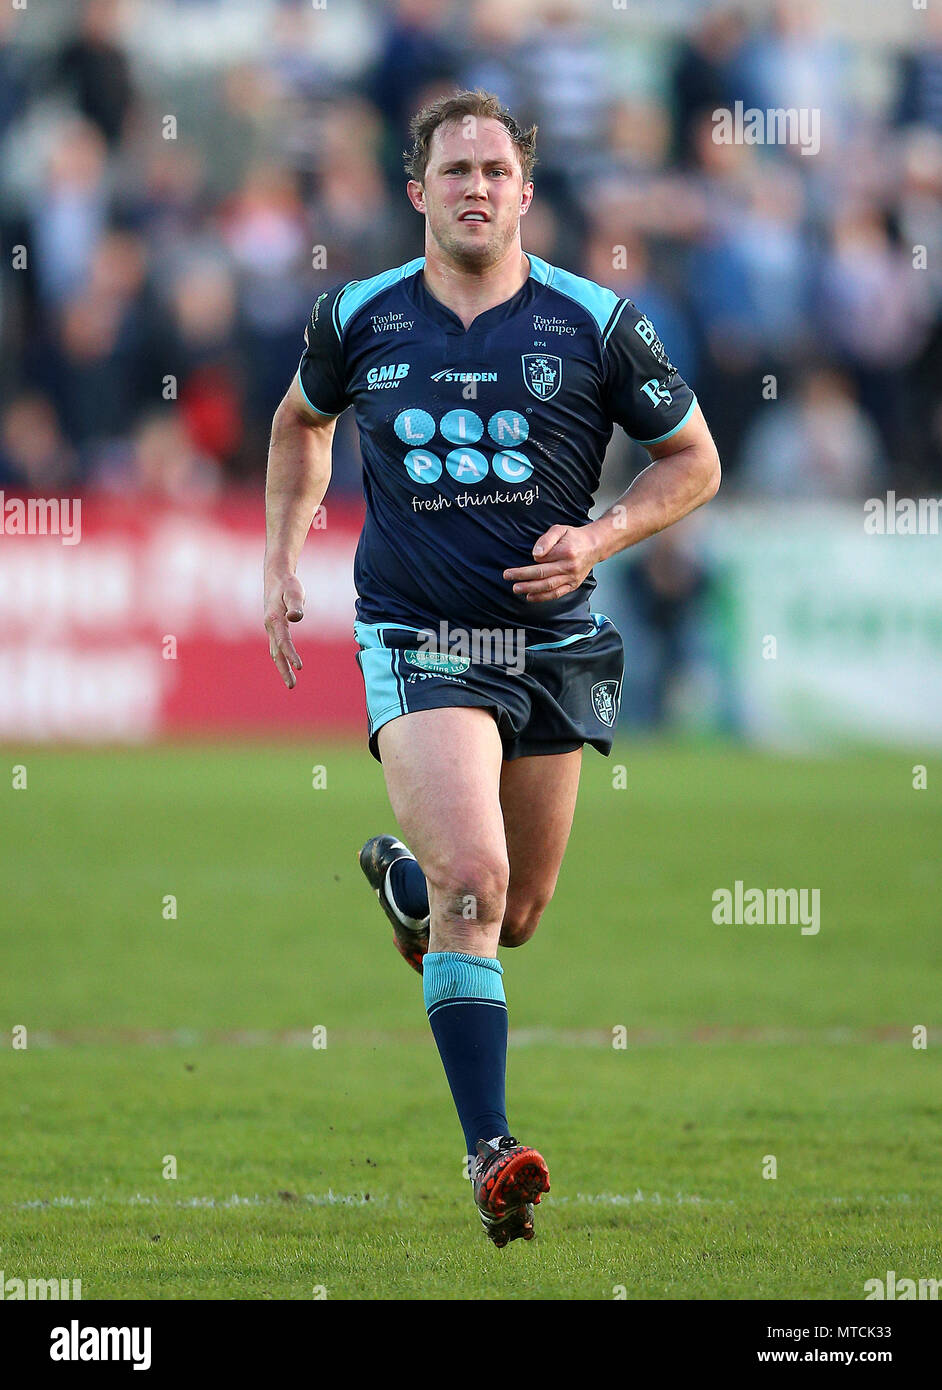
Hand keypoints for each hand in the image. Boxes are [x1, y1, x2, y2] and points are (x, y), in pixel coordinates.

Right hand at [264, 573, 304, 687]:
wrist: (276, 576)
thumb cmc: (288, 584)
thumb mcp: (294, 591)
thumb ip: (296, 605)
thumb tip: (295, 617)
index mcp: (274, 619)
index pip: (283, 641)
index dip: (291, 654)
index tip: (300, 667)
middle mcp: (270, 626)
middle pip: (276, 652)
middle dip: (284, 669)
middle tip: (292, 685)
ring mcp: (270, 628)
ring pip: (275, 651)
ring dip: (282, 666)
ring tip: (291, 681)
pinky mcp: (274, 627)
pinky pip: (277, 646)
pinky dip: (281, 657)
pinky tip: (287, 664)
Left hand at [503, 524, 601, 602]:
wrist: (594, 546)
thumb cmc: (574, 537)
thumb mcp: (560, 530)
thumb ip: (546, 539)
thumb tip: (535, 553)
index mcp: (565, 552)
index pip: (542, 559)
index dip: (530, 561)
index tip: (519, 562)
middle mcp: (569, 567)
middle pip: (542, 574)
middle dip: (523, 576)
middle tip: (508, 576)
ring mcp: (572, 578)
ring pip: (548, 586)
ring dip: (530, 589)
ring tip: (516, 588)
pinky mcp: (573, 585)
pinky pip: (556, 594)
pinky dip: (542, 597)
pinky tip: (530, 597)